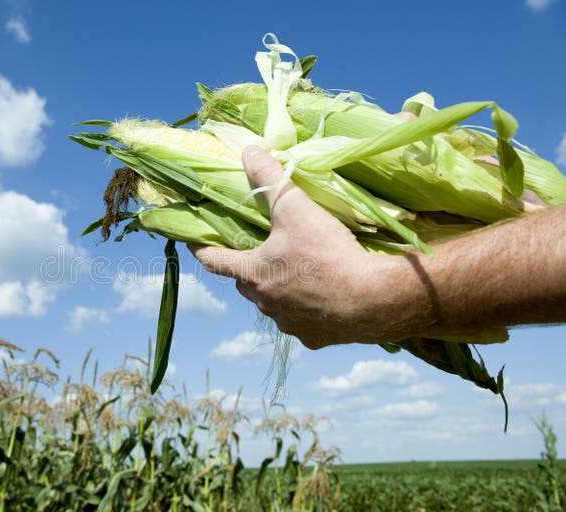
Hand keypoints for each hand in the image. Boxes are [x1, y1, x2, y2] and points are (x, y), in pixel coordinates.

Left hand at [189, 146, 423, 348]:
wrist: (372, 299)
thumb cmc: (327, 253)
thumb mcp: (295, 208)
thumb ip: (270, 179)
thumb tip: (248, 151)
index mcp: (253, 273)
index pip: (215, 259)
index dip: (201, 248)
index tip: (193, 244)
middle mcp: (264, 302)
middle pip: (245, 283)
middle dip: (248, 269)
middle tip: (259, 254)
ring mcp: (288, 323)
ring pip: (273, 304)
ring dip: (277, 290)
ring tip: (296, 274)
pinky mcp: (313, 338)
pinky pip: (302, 321)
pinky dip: (306, 309)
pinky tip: (322, 298)